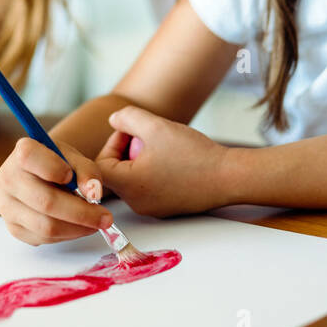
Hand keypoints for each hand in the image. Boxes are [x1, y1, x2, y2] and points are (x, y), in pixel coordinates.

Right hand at [0, 136, 111, 244]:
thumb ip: (87, 171)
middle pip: (45, 201)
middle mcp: (7, 178)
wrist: (41, 178)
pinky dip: (67, 235)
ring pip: (46, 226)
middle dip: (82, 213)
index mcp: (21, 152)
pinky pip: (43, 238)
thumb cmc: (60, 164)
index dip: (53, 168)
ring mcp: (7, 206)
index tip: (71, 177)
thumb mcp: (75, 158)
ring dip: (78, 228)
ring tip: (96, 223)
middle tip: (106, 217)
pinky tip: (78, 226)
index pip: (30, 157)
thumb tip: (93, 193)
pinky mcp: (13, 228)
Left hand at [96, 106, 230, 217]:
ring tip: (161, 145)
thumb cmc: (193, 155)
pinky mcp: (165, 207)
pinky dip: (153, 170)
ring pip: (132, 179)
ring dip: (140, 158)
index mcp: (128, 186)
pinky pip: (148, 187)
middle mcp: (136, 203)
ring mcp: (151, 208)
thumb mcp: (155, 126)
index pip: (99, 166)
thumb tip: (113, 121)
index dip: (111, 143)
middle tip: (147, 135)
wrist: (228, 177)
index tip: (132, 131)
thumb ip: (128, 118)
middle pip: (115, 172)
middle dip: (126, 149)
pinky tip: (173, 159)